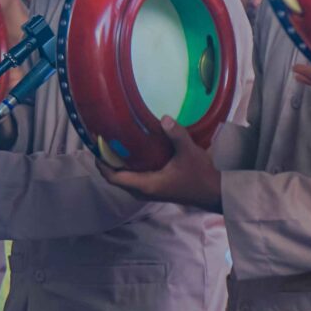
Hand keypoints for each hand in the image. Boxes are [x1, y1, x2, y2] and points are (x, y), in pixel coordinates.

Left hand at [98, 115, 222, 209]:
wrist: (214, 192)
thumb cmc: (200, 175)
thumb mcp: (188, 152)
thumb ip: (176, 134)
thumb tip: (164, 118)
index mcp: (146, 185)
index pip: (114, 178)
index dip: (102, 164)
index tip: (97, 146)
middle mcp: (144, 191)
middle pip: (116, 178)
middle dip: (107, 161)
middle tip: (104, 140)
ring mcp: (149, 191)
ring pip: (125, 178)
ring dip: (118, 164)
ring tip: (114, 143)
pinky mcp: (155, 187)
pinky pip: (134, 177)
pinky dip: (129, 166)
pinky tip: (132, 150)